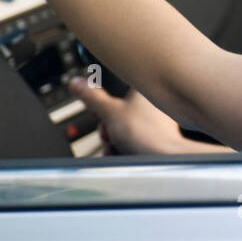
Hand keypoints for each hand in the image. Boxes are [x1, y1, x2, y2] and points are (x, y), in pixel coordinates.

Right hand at [67, 78, 192, 155]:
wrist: (164, 157)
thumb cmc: (145, 133)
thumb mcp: (109, 111)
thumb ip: (92, 97)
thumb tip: (77, 83)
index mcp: (144, 90)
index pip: (117, 91)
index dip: (103, 103)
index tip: (97, 111)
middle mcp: (154, 104)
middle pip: (119, 113)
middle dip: (107, 127)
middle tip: (108, 132)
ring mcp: (158, 122)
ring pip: (125, 128)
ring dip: (114, 139)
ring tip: (115, 145)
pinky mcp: (159, 138)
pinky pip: (135, 140)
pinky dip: (124, 147)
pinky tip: (120, 153)